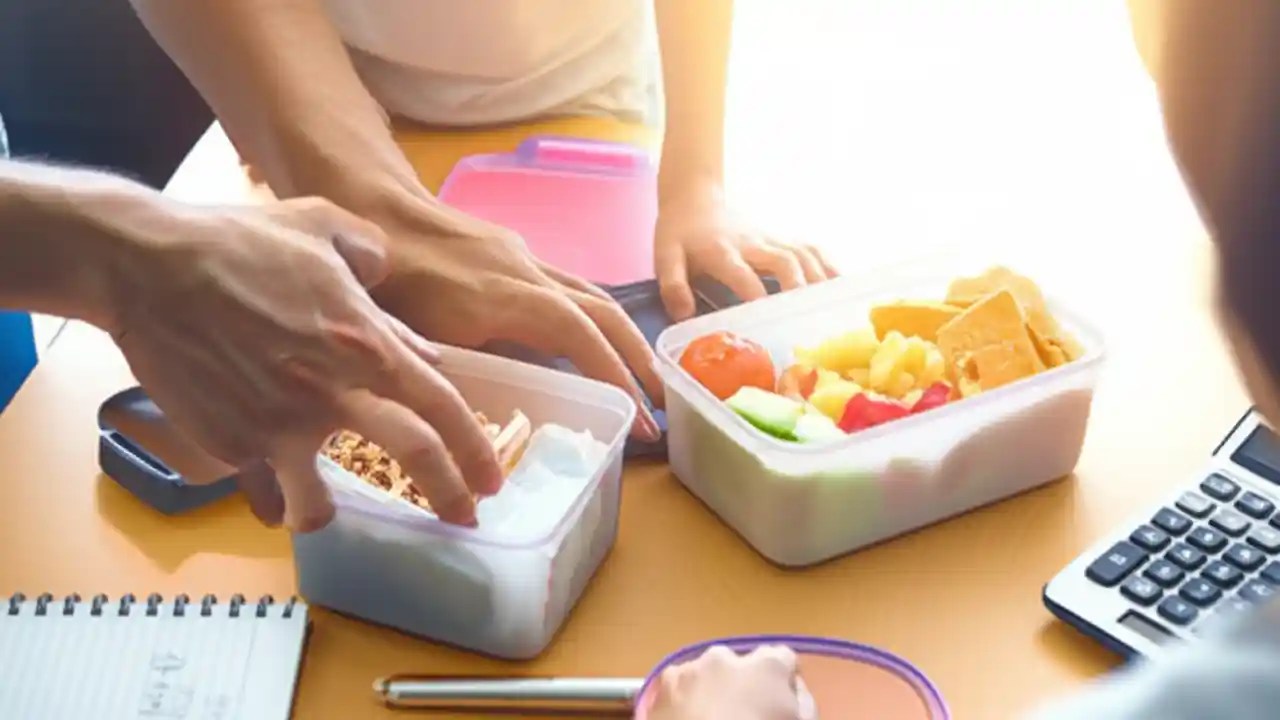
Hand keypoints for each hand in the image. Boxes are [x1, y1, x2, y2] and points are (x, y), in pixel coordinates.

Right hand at [110, 197, 502, 529]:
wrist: (148, 267)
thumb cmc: (239, 241)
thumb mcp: (324, 227)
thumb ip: (377, 264)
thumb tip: (400, 306)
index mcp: (364, 342)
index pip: (442, 404)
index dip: (476, 447)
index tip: (492, 478)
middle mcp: (331, 392)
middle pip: (413, 454)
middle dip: (449, 495)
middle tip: (464, 518)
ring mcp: (278, 426)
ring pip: (321, 501)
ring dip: (328, 512)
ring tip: (326, 511)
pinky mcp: (230, 444)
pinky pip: (261, 492)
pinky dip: (270, 501)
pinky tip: (272, 495)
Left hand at [366, 199, 664, 440]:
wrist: (371, 206)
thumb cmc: (384, 280)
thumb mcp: (415, 338)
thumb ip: (465, 371)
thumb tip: (502, 411)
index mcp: (505, 296)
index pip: (580, 335)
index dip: (615, 376)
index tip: (641, 418)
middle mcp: (529, 272)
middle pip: (604, 312)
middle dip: (638, 360)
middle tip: (662, 403)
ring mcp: (525, 257)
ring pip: (593, 296)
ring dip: (622, 339)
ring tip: (640, 379)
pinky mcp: (515, 252)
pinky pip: (570, 287)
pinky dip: (592, 320)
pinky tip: (588, 345)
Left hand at [646, 645, 813, 719]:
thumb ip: (803, 703)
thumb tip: (794, 687)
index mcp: (767, 666)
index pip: (784, 660)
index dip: (784, 682)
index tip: (780, 704)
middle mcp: (727, 656)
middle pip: (742, 666)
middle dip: (742, 685)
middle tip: (741, 716)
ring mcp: (690, 669)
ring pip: (707, 674)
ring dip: (711, 691)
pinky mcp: (662, 686)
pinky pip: (679, 687)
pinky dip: (683, 701)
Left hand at [655, 181, 837, 320]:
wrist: (695, 196)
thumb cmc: (679, 233)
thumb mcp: (665, 256)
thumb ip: (672, 284)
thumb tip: (684, 315)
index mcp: (722, 251)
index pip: (741, 274)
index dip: (755, 294)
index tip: (767, 317)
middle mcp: (752, 244)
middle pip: (783, 261)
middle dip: (798, 285)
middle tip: (809, 315)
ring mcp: (770, 239)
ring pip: (802, 255)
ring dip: (820, 278)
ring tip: (835, 306)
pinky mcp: (781, 239)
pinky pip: (810, 250)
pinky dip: (828, 266)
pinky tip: (843, 286)